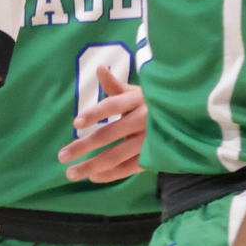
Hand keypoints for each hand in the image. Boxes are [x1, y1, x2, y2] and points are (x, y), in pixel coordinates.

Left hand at [60, 67, 146, 182]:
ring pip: (116, 156)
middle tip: (62, 156)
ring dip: (92, 166)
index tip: (75, 124)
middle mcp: (142, 121)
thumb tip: (99, 68)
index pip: (112, 106)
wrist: (183, 122)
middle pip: (109, 134)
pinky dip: (110, 175)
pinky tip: (93, 178)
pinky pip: (128, 169)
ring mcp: (147, 142)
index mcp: (137, 100)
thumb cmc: (151, 105)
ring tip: (71, 173)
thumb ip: (115, 86)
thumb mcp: (136, 92)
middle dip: (83, 146)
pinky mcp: (151, 158)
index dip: (94, 114)